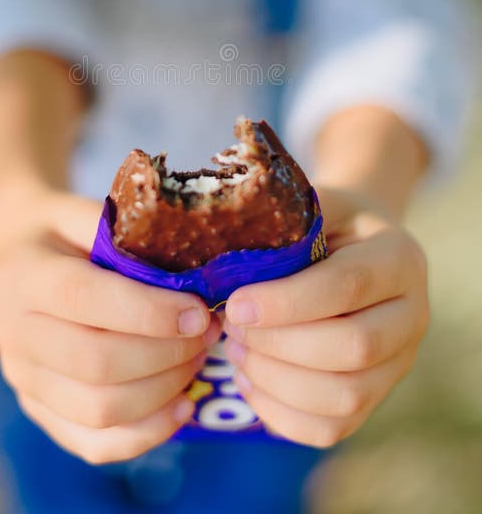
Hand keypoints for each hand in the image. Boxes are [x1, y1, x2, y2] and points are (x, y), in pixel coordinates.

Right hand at [0, 186, 220, 463]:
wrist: (21, 255)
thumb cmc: (67, 231)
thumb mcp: (87, 213)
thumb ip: (127, 234)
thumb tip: (196, 261)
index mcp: (24, 276)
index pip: (84, 299)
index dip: (148, 311)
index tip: (199, 310)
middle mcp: (14, 333)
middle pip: (96, 363)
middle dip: (167, 353)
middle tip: (209, 333)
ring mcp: (22, 379)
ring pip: (99, 409)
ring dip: (164, 390)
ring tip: (199, 360)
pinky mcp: (38, 411)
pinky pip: (94, 444)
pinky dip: (145, 433)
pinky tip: (182, 406)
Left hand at [222, 186, 429, 447]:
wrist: (360, 245)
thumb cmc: (326, 222)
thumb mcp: (313, 205)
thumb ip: (284, 222)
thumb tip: (221, 255)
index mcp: (398, 258)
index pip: (348, 286)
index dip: (287, 301)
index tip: (235, 304)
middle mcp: (411, 315)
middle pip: (353, 348)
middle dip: (280, 344)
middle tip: (230, 328)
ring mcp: (399, 362)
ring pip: (346, 396)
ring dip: (277, 381)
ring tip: (236, 353)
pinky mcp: (376, 396)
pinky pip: (334, 427)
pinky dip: (283, 414)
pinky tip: (249, 383)